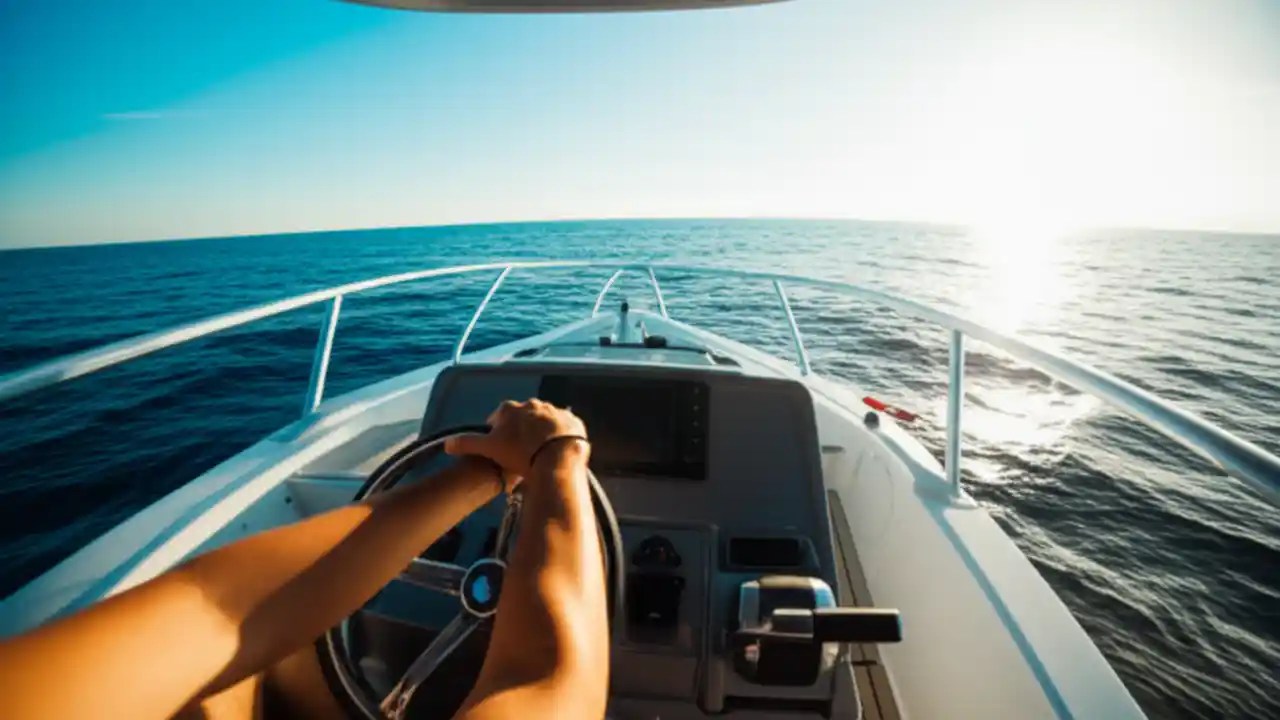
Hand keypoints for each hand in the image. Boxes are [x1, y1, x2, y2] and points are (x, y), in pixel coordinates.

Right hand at [445, 399, 588, 480]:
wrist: (558, 458)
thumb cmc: (520, 453)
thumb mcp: (489, 449)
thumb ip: (467, 444)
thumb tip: (447, 443)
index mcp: (510, 409)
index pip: (498, 418)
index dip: (497, 433)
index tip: (500, 448)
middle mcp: (532, 404)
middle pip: (521, 419)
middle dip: (519, 432)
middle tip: (520, 454)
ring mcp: (554, 410)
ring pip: (543, 422)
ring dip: (540, 434)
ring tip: (539, 454)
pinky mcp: (572, 420)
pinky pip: (564, 427)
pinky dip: (560, 436)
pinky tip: (557, 451)